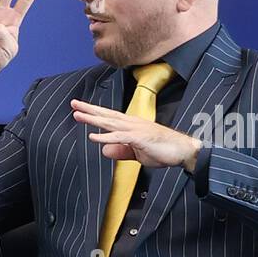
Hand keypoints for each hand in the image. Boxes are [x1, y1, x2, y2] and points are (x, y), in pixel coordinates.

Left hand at [71, 99, 203, 169]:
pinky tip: (93, 137)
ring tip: (77, 115)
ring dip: (93, 119)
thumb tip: (104, 150)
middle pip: (107, 115)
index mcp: (131, 125)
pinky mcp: (140, 138)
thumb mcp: (137, 153)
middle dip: (89, 109)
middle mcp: (132, 123)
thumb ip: (120, 151)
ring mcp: (136, 130)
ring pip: (110, 123)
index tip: (80, 109)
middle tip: (73, 103)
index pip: (110, 117)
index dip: (94, 113)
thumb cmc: (163, 150)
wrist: (184, 151)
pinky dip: (106, 137)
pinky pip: (120, 137)